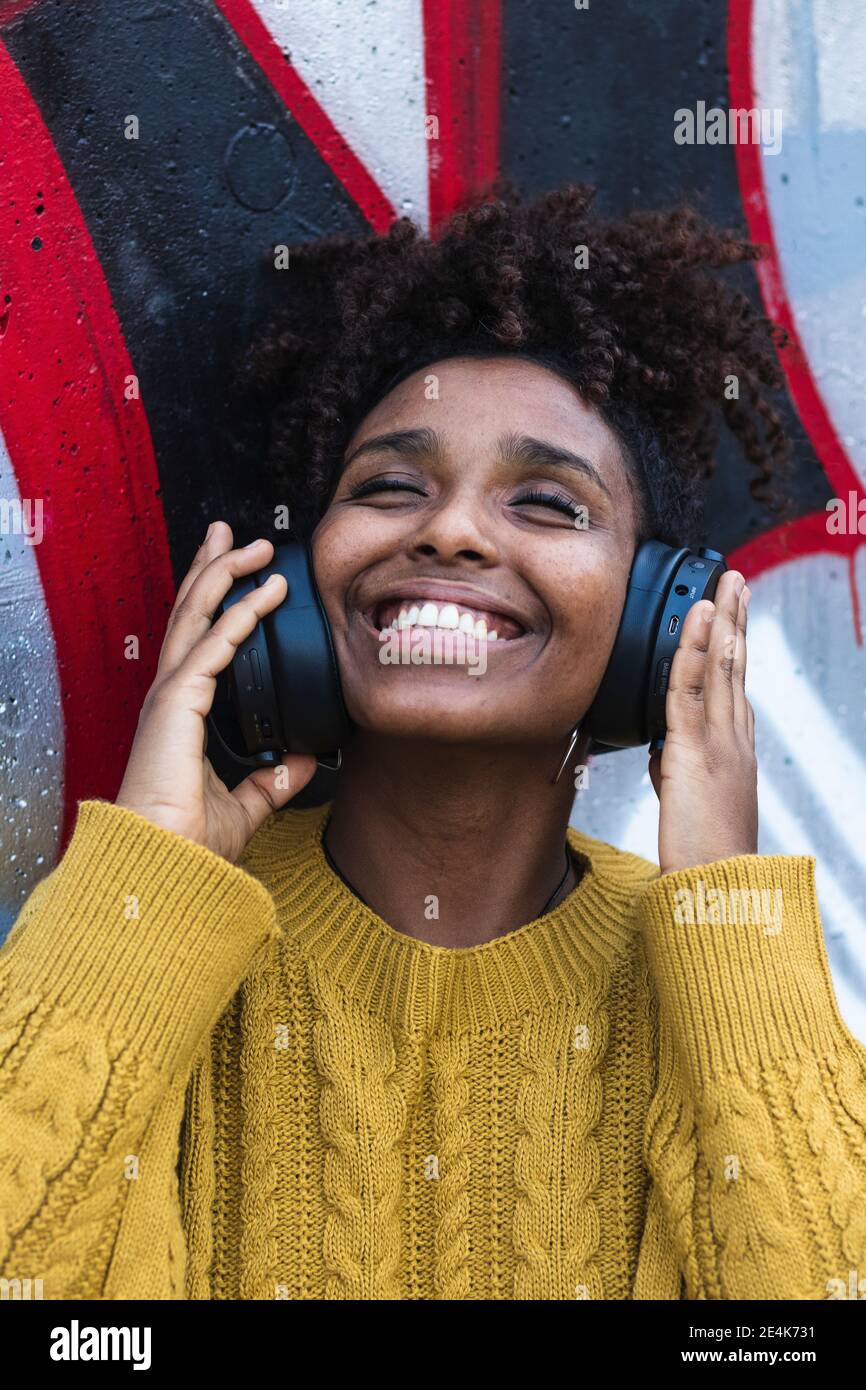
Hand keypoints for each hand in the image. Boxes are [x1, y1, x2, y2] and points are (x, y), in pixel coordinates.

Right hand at [115, 521, 316, 861]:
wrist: (166, 864)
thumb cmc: (190, 843)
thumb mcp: (244, 804)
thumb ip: (269, 780)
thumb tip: (301, 763)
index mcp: (181, 713)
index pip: (198, 640)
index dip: (217, 602)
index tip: (241, 574)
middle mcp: (171, 696)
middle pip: (191, 613)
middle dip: (212, 568)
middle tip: (233, 533)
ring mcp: (169, 696)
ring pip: (196, 615)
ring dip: (224, 573)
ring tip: (252, 543)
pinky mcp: (177, 704)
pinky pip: (213, 647)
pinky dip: (240, 616)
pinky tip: (265, 593)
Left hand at [648, 569, 756, 874]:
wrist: (716, 884)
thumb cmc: (703, 851)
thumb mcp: (690, 799)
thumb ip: (679, 769)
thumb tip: (664, 752)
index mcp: (733, 748)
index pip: (733, 685)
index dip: (733, 647)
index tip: (732, 617)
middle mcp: (733, 737)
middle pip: (736, 666)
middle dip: (737, 620)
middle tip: (737, 581)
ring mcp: (719, 740)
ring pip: (722, 667)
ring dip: (723, 621)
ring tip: (725, 584)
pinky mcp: (695, 747)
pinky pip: (693, 686)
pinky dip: (696, 648)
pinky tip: (700, 620)